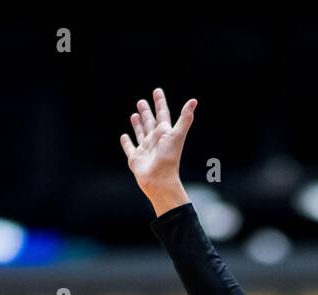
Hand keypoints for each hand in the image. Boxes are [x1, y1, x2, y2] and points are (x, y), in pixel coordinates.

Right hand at [120, 87, 196, 215]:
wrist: (160, 180)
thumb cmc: (169, 158)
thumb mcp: (177, 135)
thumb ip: (185, 118)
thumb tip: (194, 101)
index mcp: (164, 133)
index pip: (162, 114)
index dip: (160, 102)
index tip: (157, 91)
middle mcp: (155, 140)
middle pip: (150, 122)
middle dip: (146, 112)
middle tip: (141, 101)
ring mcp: (145, 149)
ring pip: (140, 133)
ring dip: (137, 124)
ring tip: (134, 114)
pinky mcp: (135, 158)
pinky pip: (129, 148)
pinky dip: (126, 142)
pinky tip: (124, 136)